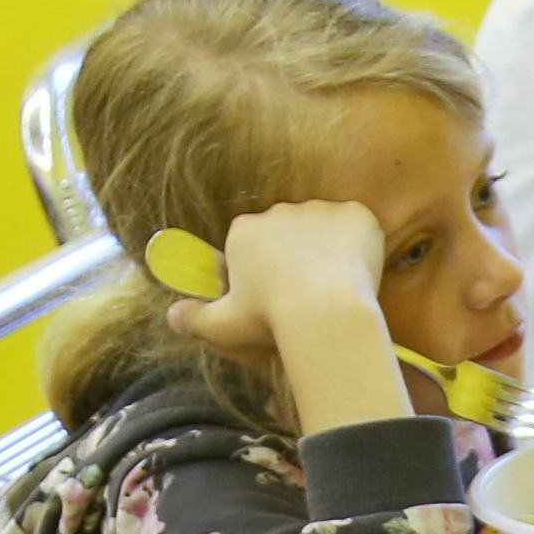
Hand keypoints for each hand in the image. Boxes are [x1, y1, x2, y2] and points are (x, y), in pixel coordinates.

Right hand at [169, 198, 385, 363]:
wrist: (325, 313)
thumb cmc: (270, 320)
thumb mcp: (224, 325)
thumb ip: (195, 318)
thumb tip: (171, 316)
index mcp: (244, 231)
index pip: (254, 244)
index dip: (266, 269)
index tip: (277, 295)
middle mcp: (278, 211)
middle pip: (289, 232)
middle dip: (298, 256)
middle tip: (311, 295)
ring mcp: (318, 208)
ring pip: (325, 227)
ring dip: (330, 250)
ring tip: (338, 288)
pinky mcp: (354, 213)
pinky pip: (359, 224)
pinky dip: (363, 244)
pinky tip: (362, 273)